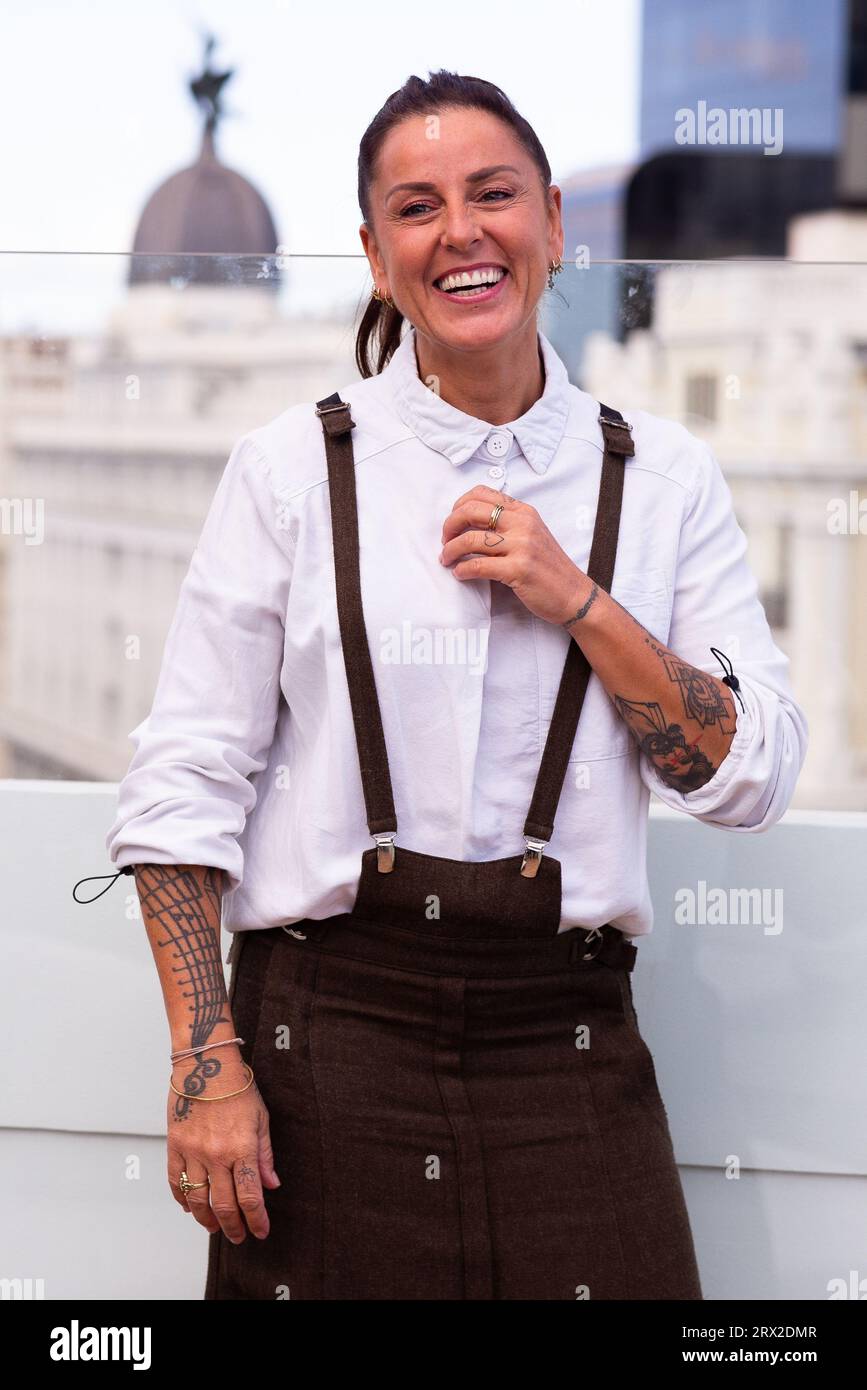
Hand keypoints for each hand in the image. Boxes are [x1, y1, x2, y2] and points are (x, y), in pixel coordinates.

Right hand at [166, 1053, 279, 1243]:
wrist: (206, 1063)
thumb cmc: (237, 1086)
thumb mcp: (261, 1118)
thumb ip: (265, 1154)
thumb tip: (271, 1184)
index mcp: (242, 1148)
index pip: (250, 1196)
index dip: (257, 1220)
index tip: (261, 1231)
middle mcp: (217, 1154)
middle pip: (224, 1204)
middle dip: (234, 1227)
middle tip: (239, 1236)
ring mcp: (193, 1151)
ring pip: (197, 1199)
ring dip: (207, 1219)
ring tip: (215, 1227)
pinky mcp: (175, 1145)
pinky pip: (176, 1180)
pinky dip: (182, 1198)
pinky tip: (189, 1207)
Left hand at [439, 484, 589, 625]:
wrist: (574, 595)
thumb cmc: (548, 568)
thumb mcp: (532, 535)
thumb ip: (508, 524)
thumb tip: (469, 522)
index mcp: (524, 511)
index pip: (482, 494)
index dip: (459, 506)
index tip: (453, 523)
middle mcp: (523, 524)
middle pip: (471, 512)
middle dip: (449, 526)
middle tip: (445, 542)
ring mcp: (522, 546)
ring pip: (470, 539)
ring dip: (451, 551)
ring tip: (447, 561)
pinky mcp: (519, 569)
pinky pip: (478, 565)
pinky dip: (462, 570)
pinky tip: (460, 574)